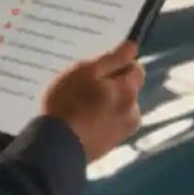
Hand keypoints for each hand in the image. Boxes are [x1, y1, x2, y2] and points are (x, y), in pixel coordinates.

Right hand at [42, 42, 144, 162]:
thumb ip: (112, 59)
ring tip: (82, 107)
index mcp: (129, 91)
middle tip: (85, 88)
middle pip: (128, 89)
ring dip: (107, 103)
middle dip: (113, 85)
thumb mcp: (87, 72)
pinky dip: (102, 119)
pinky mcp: (112, 145)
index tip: (98, 69)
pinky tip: (83, 121)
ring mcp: (124, 131)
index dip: (119, 64)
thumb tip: (133, 47)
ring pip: (119, 107)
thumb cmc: (69, 103)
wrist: (58, 147)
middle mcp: (134, 111)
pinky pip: (111, 123)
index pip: (136, 69)